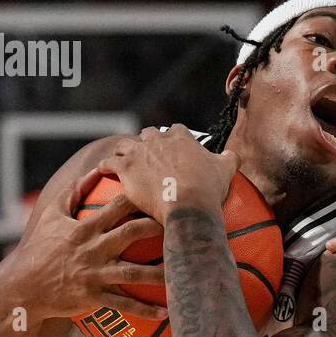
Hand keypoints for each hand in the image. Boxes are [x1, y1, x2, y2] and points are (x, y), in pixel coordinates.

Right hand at [13, 168, 166, 321]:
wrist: (22, 288)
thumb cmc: (39, 248)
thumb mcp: (52, 216)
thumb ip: (74, 192)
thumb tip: (96, 171)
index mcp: (84, 228)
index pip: (116, 207)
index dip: (139, 198)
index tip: (162, 193)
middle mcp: (92, 250)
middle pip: (130, 234)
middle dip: (156, 228)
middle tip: (181, 225)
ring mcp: (94, 274)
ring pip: (133, 273)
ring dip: (160, 273)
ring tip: (185, 272)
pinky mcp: (93, 297)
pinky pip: (124, 304)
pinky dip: (145, 310)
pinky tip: (167, 312)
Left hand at [97, 125, 238, 222]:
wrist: (188, 206)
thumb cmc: (208, 189)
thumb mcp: (226, 171)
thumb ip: (229, 159)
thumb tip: (233, 155)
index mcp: (181, 139)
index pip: (175, 130)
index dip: (173, 138)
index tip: (173, 146)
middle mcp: (158, 141)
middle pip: (148, 133)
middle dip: (147, 141)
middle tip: (148, 154)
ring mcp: (140, 153)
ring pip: (125, 144)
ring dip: (123, 150)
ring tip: (122, 158)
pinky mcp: (126, 168)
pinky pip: (109, 162)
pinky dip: (105, 165)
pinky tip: (103, 170)